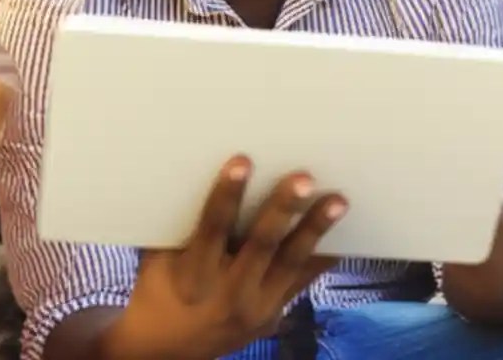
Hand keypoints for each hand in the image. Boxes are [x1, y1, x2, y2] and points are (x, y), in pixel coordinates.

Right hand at [103, 158, 346, 359]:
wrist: (168, 349)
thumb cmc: (159, 288)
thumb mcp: (160, 258)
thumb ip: (183, 224)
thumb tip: (201, 168)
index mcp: (193, 275)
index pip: (212, 228)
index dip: (227, 194)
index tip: (242, 161)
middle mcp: (227, 294)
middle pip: (260, 245)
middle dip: (283, 210)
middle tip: (304, 179)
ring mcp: (256, 308)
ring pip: (291, 264)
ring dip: (316, 230)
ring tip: (338, 201)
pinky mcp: (274, 315)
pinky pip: (303, 281)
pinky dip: (322, 257)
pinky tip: (343, 235)